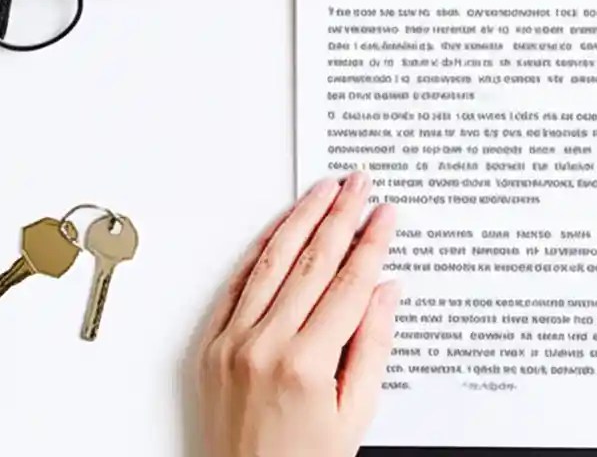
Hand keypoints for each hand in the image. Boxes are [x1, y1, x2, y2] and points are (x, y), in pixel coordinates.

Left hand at [196, 173, 399, 456]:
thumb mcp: (355, 413)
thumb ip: (372, 346)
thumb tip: (384, 291)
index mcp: (307, 364)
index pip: (349, 284)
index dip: (372, 243)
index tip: (386, 215)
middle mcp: (264, 345)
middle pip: (312, 261)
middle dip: (340, 215)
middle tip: (360, 184)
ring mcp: (232, 343)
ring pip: (271, 262)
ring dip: (301, 218)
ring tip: (323, 189)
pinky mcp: (210, 346)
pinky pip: (237, 284)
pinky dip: (260, 250)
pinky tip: (280, 227)